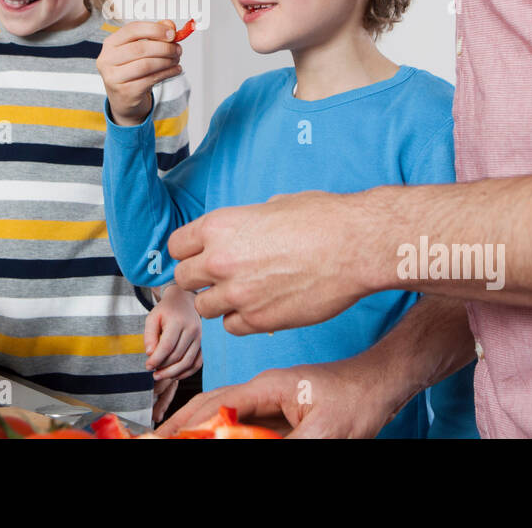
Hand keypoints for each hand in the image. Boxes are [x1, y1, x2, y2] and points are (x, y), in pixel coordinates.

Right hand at [96, 19, 181, 125]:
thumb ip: (154, 34)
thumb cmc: (132, 70)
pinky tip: (175, 70)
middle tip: (178, 49)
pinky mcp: (124, 92)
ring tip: (176, 60)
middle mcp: (107, 59)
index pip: (132, 29)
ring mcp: (114, 77)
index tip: (172, 33)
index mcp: (111, 43)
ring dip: (166, 61)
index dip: (154, 29)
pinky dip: (167, 73)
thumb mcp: (141, 50)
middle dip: (164, 48)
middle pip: (140, 48)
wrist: (124, 99)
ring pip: (146, 65)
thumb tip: (169, 25)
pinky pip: (150, 80)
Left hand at [145, 284, 202, 379]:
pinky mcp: (203, 344)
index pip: (167, 346)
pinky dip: (186, 373)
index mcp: (178, 321)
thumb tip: (150, 354)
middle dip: (163, 367)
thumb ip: (149, 335)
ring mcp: (200, 337)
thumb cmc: (166, 310)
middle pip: (177, 356)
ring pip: (188, 362)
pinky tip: (174, 375)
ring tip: (160, 375)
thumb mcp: (152, 317)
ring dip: (173, 373)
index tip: (148, 366)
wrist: (184, 301)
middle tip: (152, 371)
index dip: (156, 359)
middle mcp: (192, 330)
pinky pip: (197, 363)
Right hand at [156, 355, 401, 438]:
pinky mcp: (279, 411)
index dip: (188, 424)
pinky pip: (241, 420)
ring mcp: (269, 399)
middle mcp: (263, 390)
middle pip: (212, 405)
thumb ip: (291, 445)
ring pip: (223, 411)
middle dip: (182, 422)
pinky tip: (211, 437)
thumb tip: (251, 445)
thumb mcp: (325, 432)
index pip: (217, 405)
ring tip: (173, 436)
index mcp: (267, 387)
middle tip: (157, 438)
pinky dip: (219, 429)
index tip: (164, 437)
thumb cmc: (358, 401)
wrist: (379, 384)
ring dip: (198, 425)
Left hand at [169, 189, 380, 334]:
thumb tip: (246, 227)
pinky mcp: (259, 320)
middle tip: (220, 277)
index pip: (177, 246)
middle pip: (184, 279)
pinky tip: (260, 307)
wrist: (354, 245)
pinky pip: (231, 327)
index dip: (189, 251)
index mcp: (219, 226)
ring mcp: (237, 293)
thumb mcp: (274, 204)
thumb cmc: (322, 219)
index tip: (200, 255)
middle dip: (199, 278)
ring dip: (219, 302)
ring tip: (244, 293)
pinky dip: (241, 320)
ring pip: (204, 308)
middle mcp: (219, 260)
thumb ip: (247, 221)